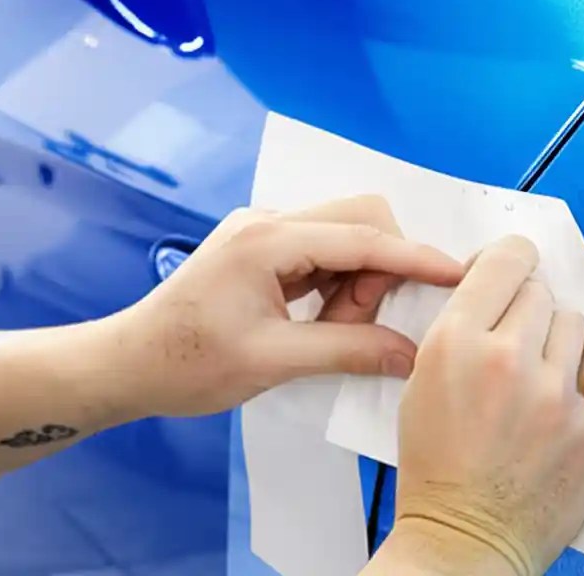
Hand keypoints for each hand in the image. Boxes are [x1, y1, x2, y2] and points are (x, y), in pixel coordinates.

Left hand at [108, 196, 463, 419]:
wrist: (125, 364)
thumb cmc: (185, 364)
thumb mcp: (273, 363)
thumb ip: (348, 351)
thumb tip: (411, 355)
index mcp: (267, 240)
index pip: (364, 238)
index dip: (416, 258)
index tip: (457, 275)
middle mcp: (269, 222)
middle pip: (361, 218)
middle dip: (383, 266)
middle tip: (364, 322)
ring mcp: (266, 232)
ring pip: (347, 235)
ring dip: (360, 279)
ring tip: (338, 329)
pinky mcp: (265, 249)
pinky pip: (326, 251)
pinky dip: (340, 282)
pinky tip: (327, 319)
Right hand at [388, 235, 583, 575]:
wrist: (466, 537)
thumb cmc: (436, 465)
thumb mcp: (423, 381)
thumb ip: (462, 328)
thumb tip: (499, 289)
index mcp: (457, 342)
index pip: (506, 261)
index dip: (511, 259)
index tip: (513, 266)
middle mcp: (509, 358)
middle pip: (541, 292)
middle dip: (528, 309)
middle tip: (516, 338)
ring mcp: (555, 392)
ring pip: (574, 325)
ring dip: (556, 340)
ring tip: (536, 374)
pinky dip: (572, 387)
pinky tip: (550, 414)